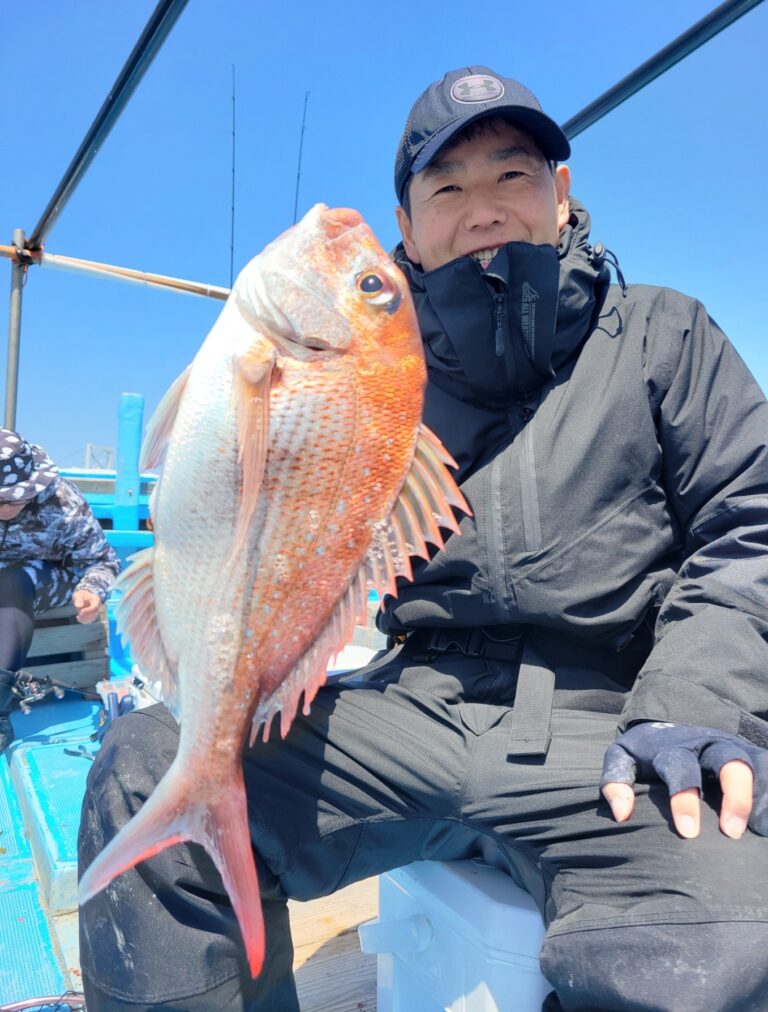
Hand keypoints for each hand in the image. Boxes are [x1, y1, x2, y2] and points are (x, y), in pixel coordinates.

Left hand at [72, 589, 100, 623]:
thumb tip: (79, 606)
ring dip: (85, 619)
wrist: (82, 597)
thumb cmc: (81, 595)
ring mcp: (96, 611)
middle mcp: (98, 606)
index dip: (88, 611)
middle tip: (79, 615)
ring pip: (93, 618)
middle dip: (86, 615)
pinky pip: (90, 620)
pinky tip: (78, 618)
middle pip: (94, 613)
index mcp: (96, 600)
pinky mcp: (93, 615)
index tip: (81, 612)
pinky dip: (84, 621)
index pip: (94, 607)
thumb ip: (79, 600)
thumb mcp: (79, 595)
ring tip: (78, 617)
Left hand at [600, 721, 767, 839]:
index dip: (684, 800)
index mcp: (673, 747)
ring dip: (761, 797)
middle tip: (732, 833)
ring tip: (762, 829)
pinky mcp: (753, 754)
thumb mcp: (623, 756)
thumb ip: (615, 782)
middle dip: (735, 797)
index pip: (680, 769)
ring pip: (757, 766)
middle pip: (730, 763)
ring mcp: (734, 748)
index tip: (687, 833)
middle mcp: (709, 744)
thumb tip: (621, 814)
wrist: (673, 715)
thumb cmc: (647, 749)